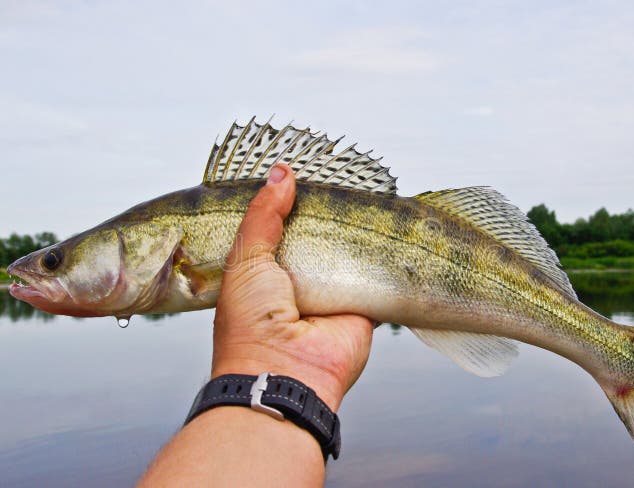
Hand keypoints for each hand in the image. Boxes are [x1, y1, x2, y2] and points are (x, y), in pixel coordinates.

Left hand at [211, 164, 374, 410]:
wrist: (284, 374)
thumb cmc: (251, 324)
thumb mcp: (246, 259)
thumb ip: (264, 216)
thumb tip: (282, 174)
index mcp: (262, 272)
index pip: (277, 229)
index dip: (287, 205)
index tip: (300, 176)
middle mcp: (296, 283)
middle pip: (316, 239)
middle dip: (326, 216)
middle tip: (339, 184)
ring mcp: (331, 295)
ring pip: (347, 254)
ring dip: (355, 235)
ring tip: (365, 199)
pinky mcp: (363, 306)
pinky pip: (376, 276)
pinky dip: (382, 260)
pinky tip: (388, 233)